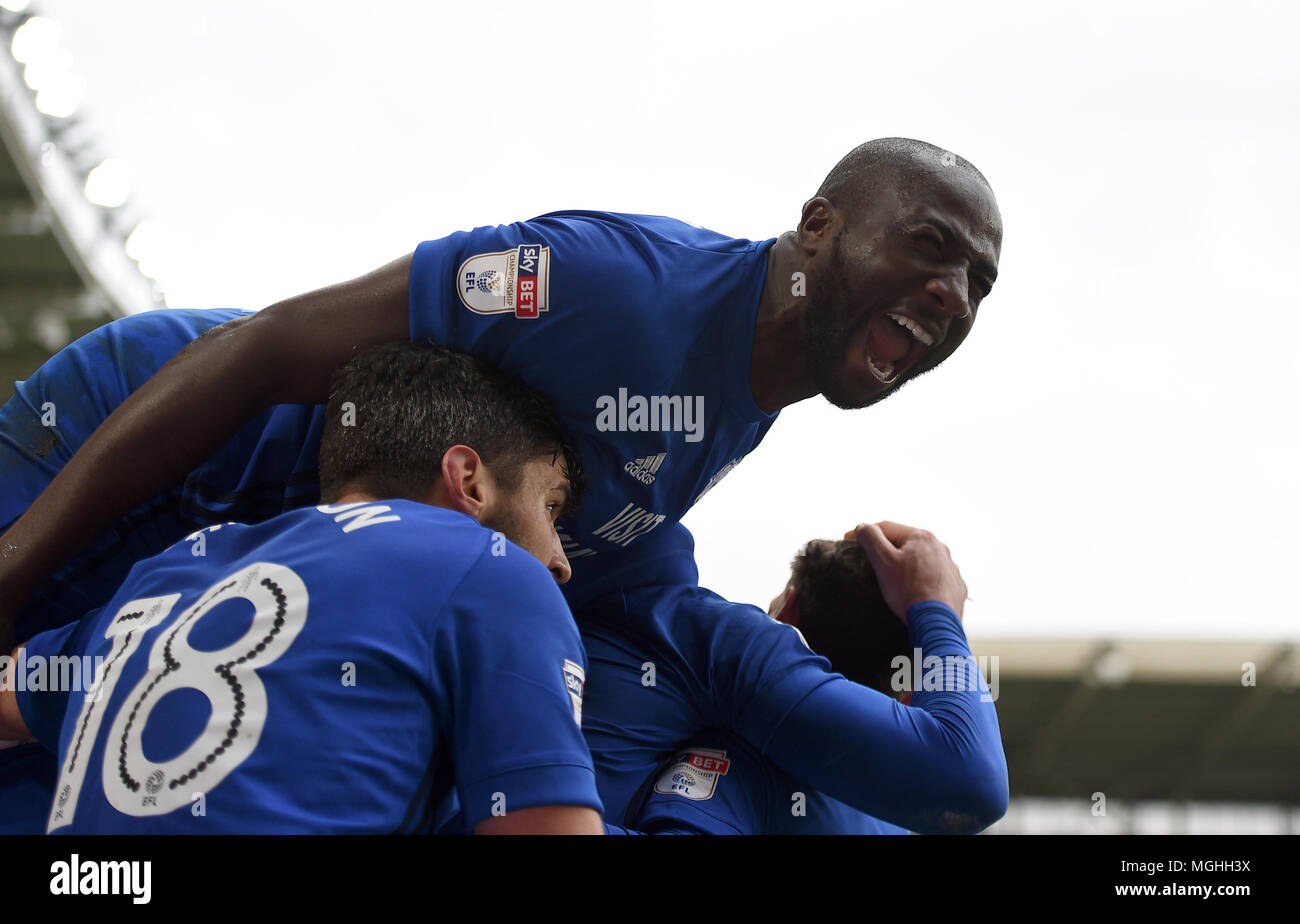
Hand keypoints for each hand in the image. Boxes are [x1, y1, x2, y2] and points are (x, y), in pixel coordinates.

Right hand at [848, 521, 966, 622]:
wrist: (936, 622)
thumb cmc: (908, 590)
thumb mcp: (883, 561)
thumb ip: (871, 538)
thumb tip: (862, 527)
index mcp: (921, 537)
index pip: (886, 528)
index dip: (864, 532)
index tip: (849, 540)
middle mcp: (940, 547)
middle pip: (905, 543)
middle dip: (887, 548)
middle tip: (870, 560)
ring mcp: (950, 567)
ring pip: (921, 559)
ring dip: (907, 564)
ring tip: (893, 579)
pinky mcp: (955, 585)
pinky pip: (934, 577)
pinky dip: (922, 580)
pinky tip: (914, 590)